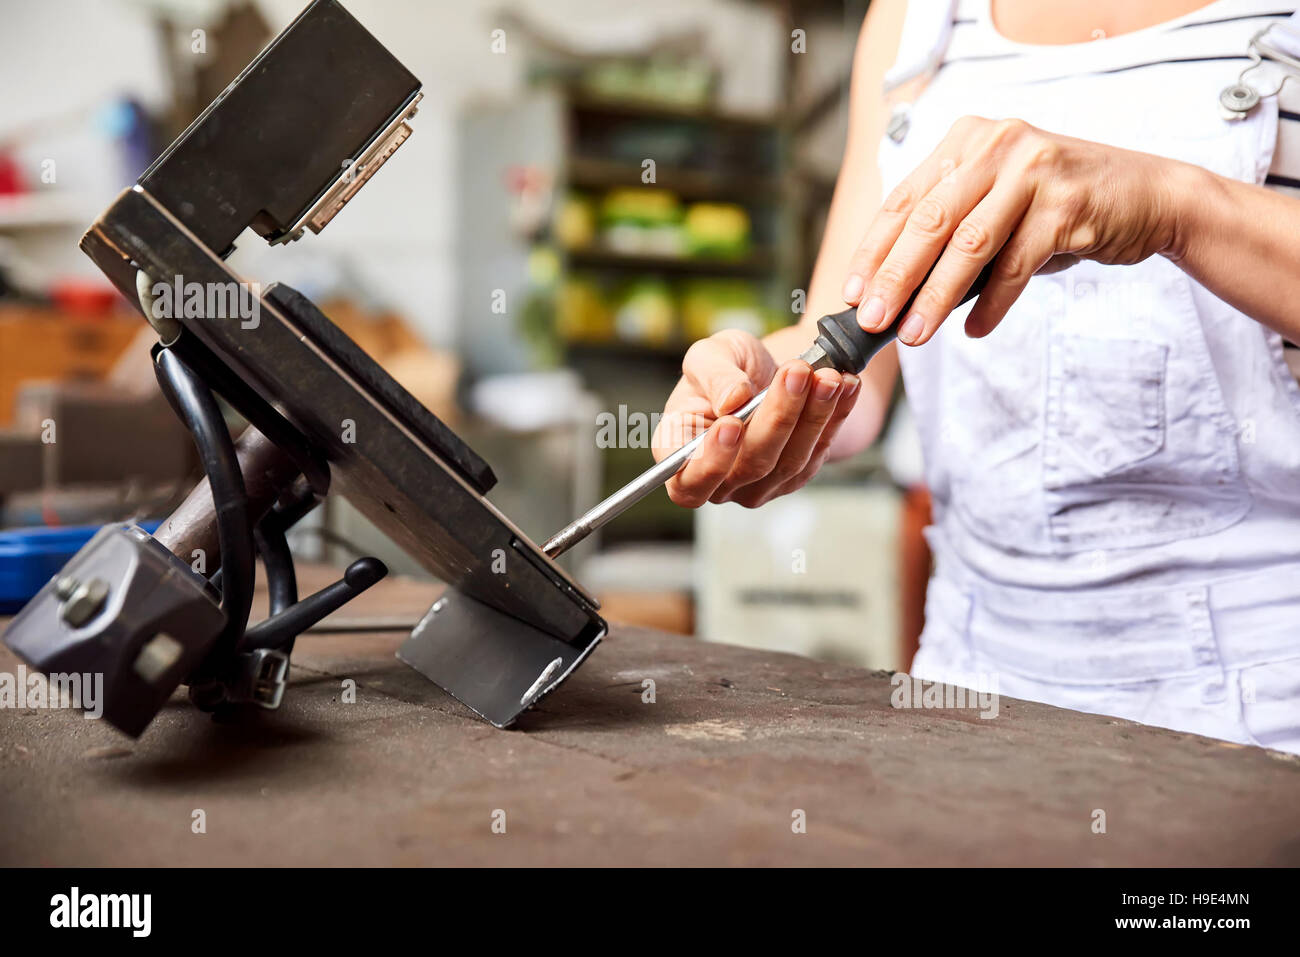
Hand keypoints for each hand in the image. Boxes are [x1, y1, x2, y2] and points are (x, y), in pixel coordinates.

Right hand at [652, 329, 859, 507]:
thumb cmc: (729, 367)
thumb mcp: (712, 353)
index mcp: (679, 451)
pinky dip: (834, 418)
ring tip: (827, 375)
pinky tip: (845, 385)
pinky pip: (816, 454)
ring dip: (812, 416)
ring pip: (788, 462)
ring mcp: (758, 485)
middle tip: (796, 373)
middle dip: (777, 417)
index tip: (732, 423)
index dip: (708, 461)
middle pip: (748, 466)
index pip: (687, 481)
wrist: (768, 372)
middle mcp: (717, 479)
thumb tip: (731, 400)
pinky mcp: (795, 477)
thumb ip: (714, 373)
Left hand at [841, 115, 1179, 342]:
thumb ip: (948, 229)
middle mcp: (998, 145)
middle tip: (871, 321)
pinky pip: (1015, 266)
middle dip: (894, 278)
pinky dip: (992, 305)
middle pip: (929, 222)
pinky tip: (974, 330)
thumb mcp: (996, 202)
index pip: (904, 199)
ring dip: (935, 298)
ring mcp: (1034, 171)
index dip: (873, 249)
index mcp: (968, 140)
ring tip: (913, 335)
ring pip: (968, 245)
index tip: (852, 291)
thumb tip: (889, 291)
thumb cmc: (1057, 207)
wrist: (1150, 197)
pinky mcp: (1067, 205)